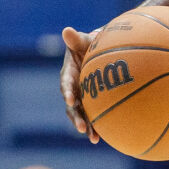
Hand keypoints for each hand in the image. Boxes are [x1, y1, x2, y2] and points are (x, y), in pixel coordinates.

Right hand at [59, 27, 101, 141]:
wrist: (97, 52)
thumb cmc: (90, 44)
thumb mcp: (83, 40)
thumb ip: (76, 38)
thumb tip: (66, 30)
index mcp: (69, 73)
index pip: (66, 83)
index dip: (67, 91)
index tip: (70, 98)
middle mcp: (72, 88)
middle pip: (72, 105)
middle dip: (75, 117)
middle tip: (81, 128)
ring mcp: (80, 97)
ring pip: (81, 114)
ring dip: (86, 126)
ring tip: (94, 139)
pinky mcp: (89, 103)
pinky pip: (92, 115)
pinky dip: (96, 126)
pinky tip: (103, 138)